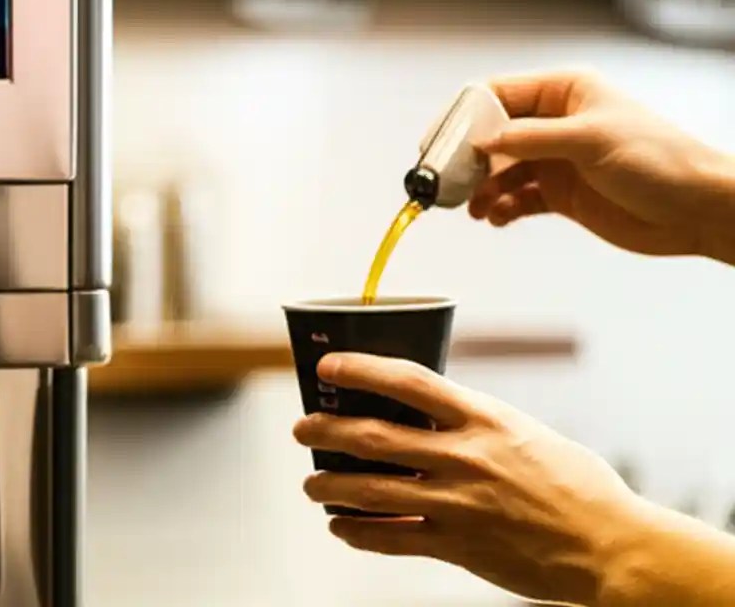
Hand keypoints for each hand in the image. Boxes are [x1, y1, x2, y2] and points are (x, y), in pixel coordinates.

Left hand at [292, 353, 647, 605]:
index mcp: (485, 418)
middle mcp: (465, 456)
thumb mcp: (526, 433)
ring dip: (329, 486)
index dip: (361, 369)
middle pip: (373, 437)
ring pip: (370, 490)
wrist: (612, 546)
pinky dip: (357, 532)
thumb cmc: (576, 485)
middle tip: (302, 429)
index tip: (328, 367)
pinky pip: (390, 538)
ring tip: (312, 485)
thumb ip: (476, 422)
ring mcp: (458, 503)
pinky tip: (341, 527)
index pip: (409, 381)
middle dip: (326, 432)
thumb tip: (428, 413)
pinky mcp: (458, 546)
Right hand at [469, 70, 734, 262]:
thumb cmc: (660, 160)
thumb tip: (482, 141)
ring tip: (476, 208)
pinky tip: (498, 218)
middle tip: (448, 181)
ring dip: (483, 189)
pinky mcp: (561, 194)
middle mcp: (557, 123)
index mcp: (566, 92)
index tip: (441, 140)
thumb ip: (530, 139)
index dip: (466, 115)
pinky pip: (517, 198)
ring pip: (500, 171)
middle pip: (492, 135)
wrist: (695, 209)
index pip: (499, 94)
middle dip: (468, 159)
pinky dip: (502, 209)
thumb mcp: (589, 140)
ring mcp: (557, 160)